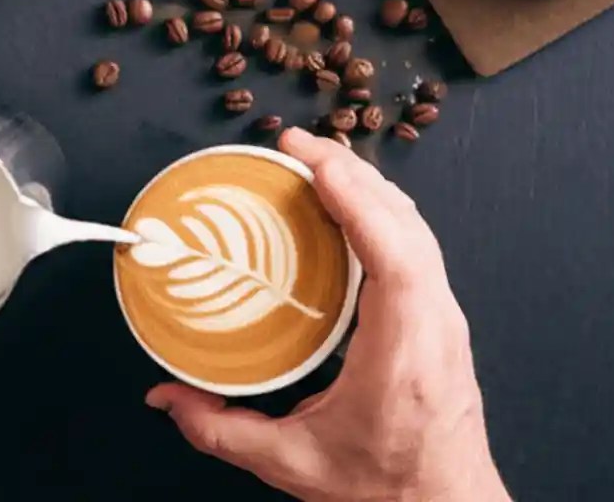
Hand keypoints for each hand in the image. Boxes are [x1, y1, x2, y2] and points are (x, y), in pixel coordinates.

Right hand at [146, 128, 509, 501]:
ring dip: (368, 185)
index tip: (311, 158)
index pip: (393, 249)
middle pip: (405, 220)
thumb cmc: (385, 488)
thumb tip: (167, 397)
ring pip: (416, 226)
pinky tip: (347, 206)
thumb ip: (221, 429)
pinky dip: (381, 211)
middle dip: (350, 171)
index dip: (354, 194)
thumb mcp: (292, 462)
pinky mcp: (442, 318)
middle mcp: (436, 322)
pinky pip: (416, 243)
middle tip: (293, 146)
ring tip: (315, 163)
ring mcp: (446, 316)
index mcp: (404, 350)